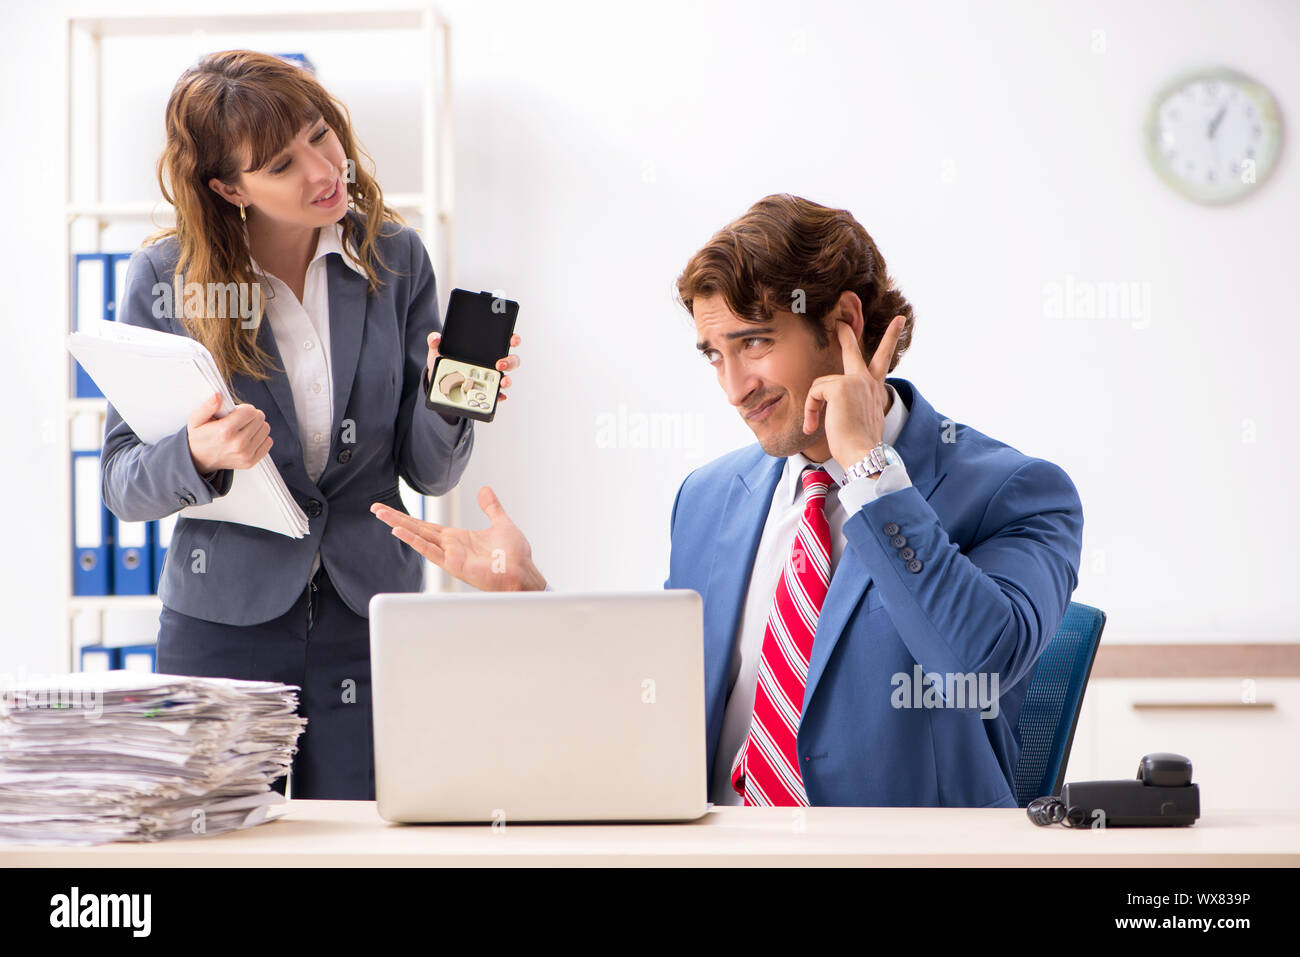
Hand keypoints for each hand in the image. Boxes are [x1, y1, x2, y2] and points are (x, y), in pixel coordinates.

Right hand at [186, 392, 272, 473]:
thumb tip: (218, 395)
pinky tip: (248, 438)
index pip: (250, 411)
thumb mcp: (197, 418)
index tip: (236, 413)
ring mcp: (245, 454)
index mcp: (225, 431)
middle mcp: (237, 444)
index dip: (244, 408)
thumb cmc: (200, 436)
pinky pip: (268, 442)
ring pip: (265, 429)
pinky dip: (260, 438)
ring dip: (256, 426)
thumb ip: (208, 406)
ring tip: (243, 429)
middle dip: (251, 416)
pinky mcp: (251, 461)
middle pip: (260, 418)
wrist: (199, 459)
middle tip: (239, 421)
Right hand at [370, 485, 546, 590]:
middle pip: (417, 529)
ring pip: (419, 537)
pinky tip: (399, 531)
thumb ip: (490, 507)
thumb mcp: (501, 522)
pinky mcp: (453, 564)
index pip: (427, 525)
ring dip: (400, 526)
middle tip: (375, 508)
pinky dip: (414, 541)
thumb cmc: (515, 554)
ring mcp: (450, 555)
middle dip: (396, 518)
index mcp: (458, 537)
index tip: (392, 509)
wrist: (523, 572)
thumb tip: (485, 489)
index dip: (409, 516)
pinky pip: (430, 550)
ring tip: (381, 515)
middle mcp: (450, 546)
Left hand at [426, 331, 522, 400]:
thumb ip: (436, 343)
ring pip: (506, 378)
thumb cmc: (444, 364)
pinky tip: (499, 397)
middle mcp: (492, 363)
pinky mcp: (488, 393)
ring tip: (502, 382)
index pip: (503, 341)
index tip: (513, 339)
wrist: (439, 384)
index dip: (512, 339)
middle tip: (499, 363)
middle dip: (510, 361)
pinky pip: (498, 395)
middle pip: (511, 361)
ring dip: (507, 380)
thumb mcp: (438, 352)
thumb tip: (435, 337)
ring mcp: (491, 378)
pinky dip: (500, 397)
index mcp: (485, 349)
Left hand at [802, 315, 904, 471]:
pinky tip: (813, 425)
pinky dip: (809, 410)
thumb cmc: (858, 445)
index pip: (881, 362)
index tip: (898, 322)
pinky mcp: (840, 387)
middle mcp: (867, 382)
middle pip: (855, 352)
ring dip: (812, 407)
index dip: (889, 340)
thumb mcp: (860, 419)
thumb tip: (839, 403)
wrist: (862, 453)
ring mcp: (855, 381)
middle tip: (841, 321)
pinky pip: (814, 393)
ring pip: (820, 385)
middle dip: (847, 334)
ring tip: (813, 425)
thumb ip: (854, 404)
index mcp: (874, 389)